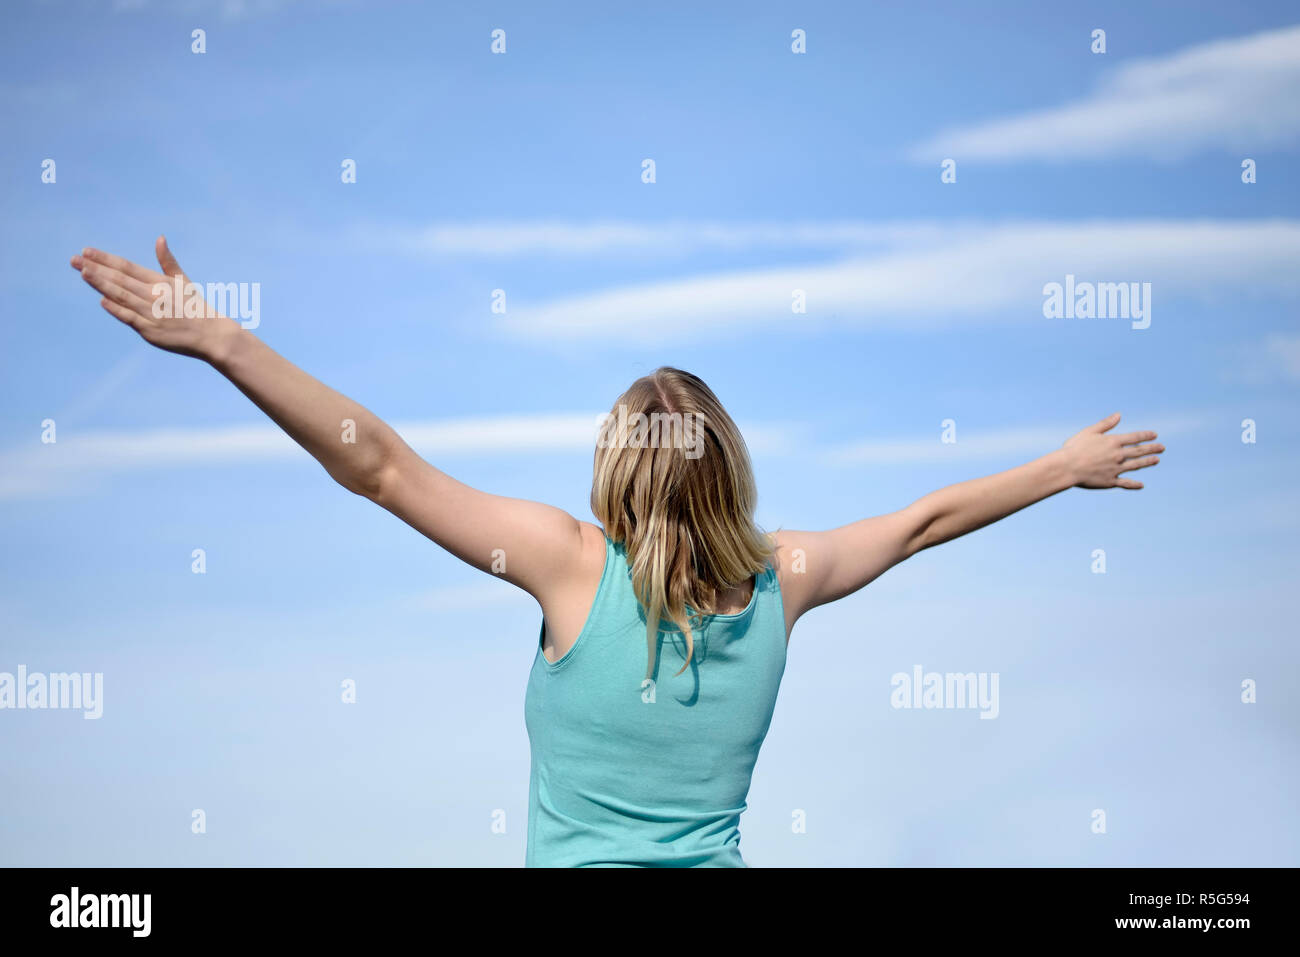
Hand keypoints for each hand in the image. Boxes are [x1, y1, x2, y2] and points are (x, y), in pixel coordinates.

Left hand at [70, 236, 239, 360]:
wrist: (211, 334)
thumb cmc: (195, 307)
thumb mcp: (183, 281)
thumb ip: (168, 261)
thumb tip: (159, 238)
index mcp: (160, 282)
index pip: (127, 267)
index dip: (106, 259)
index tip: (87, 251)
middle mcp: (154, 295)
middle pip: (120, 279)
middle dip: (95, 268)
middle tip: (74, 259)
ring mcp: (151, 313)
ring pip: (121, 295)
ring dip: (101, 284)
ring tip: (83, 272)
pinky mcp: (150, 331)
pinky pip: (130, 317)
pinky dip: (117, 308)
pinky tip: (102, 299)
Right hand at [1061, 414, 1162, 489]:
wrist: (1067, 468)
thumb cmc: (1074, 448)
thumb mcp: (1089, 432)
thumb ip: (1105, 424)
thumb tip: (1119, 415)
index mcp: (1113, 442)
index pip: (1135, 438)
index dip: (1146, 436)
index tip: (1155, 435)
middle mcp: (1118, 455)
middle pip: (1139, 451)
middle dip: (1152, 448)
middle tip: (1162, 448)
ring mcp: (1115, 469)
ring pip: (1136, 465)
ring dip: (1147, 462)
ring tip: (1156, 460)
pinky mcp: (1110, 481)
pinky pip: (1125, 483)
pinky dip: (1134, 484)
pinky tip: (1141, 485)